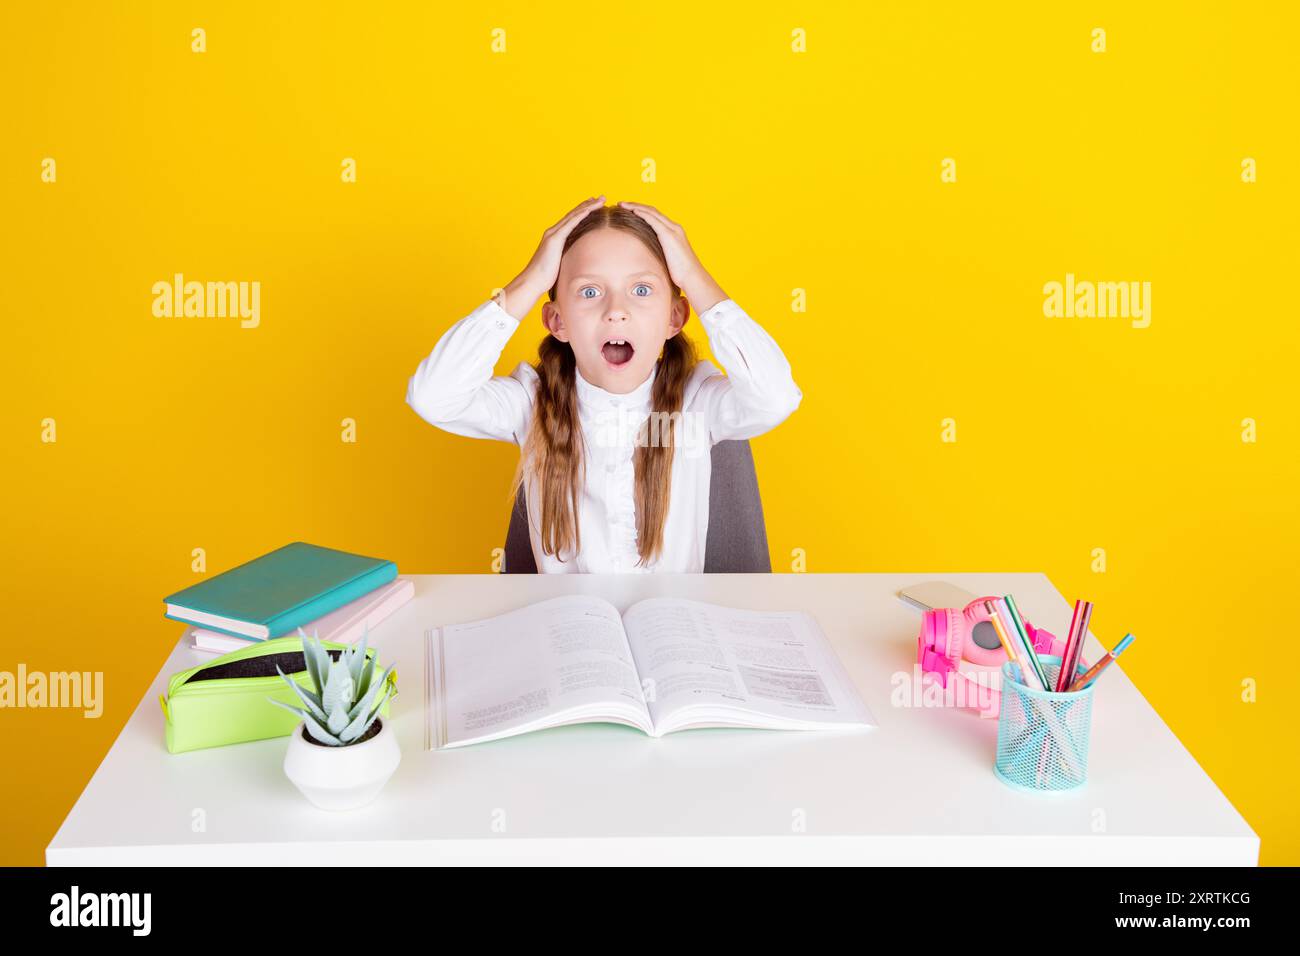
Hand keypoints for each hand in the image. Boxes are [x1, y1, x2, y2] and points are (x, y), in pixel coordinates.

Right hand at [500, 195, 605, 318]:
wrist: (533, 281)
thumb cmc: (545, 277)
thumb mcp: (559, 265)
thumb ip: (566, 260)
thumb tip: (576, 263)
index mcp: (555, 238)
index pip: (571, 220)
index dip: (583, 211)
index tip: (594, 205)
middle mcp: (553, 232)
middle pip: (573, 214)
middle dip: (588, 204)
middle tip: (601, 197)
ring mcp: (553, 234)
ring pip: (573, 215)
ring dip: (588, 206)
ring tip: (600, 199)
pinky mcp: (555, 239)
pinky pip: (570, 223)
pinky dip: (581, 215)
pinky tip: (590, 209)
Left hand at [617, 201, 726, 312]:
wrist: (692, 277)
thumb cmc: (681, 273)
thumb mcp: (669, 259)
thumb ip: (660, 253)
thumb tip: (649, 257)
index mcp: (674, 232)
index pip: (655, 216)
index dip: (641, 211)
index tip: (628, 209)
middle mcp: (674, 227)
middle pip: (652, 210)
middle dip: (636, 205)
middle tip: (622, 203)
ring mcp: (672, 230)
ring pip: (651, 212)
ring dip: (636, 206)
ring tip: (623, 204)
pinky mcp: (669, 235)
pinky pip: (653, 220)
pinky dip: (642, 213)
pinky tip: (633, 211)